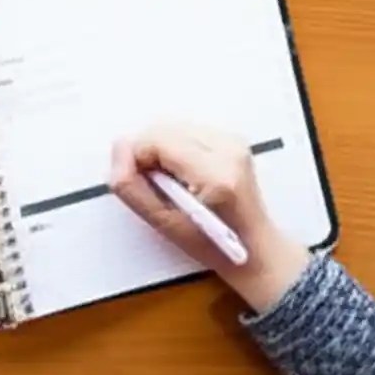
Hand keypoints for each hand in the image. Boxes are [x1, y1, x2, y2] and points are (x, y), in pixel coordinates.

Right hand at [109, 124, 310, 312]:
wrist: (255, 248)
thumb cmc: (214, 245)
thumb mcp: (164, 225)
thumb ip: (132, 188)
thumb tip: (118, 150)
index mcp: (215, 174)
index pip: (155, 140)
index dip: (136, 159)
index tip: (140, 184)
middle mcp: (228, 149)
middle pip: (163, 128)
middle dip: (148, 153)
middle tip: (155, 186)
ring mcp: (233, 140)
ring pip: (172, 127)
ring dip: (161, 151)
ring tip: (171, 182)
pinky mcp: (232, 138)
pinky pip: (186, 131)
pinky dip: (175, 149)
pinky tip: (184, 174)